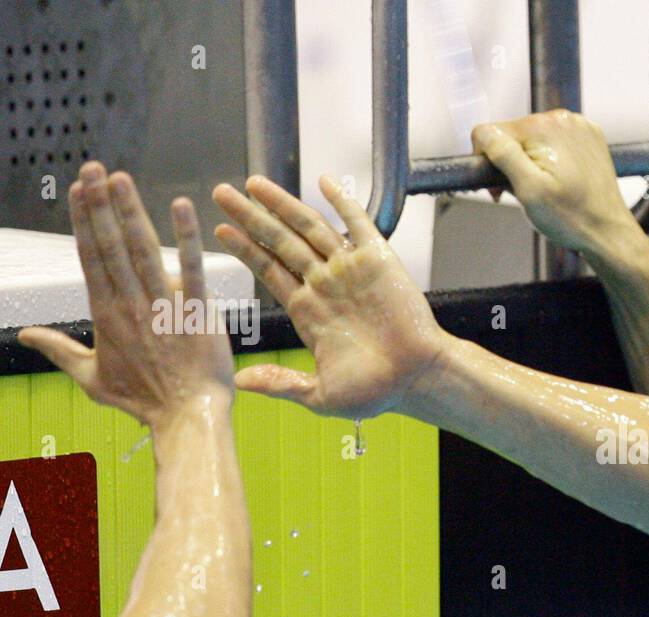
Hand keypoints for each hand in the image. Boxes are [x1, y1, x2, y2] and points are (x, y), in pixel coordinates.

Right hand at [18, 162, 234, 427]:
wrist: (186, 418)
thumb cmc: (142, 401)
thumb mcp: (90, 378)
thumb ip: (59, 350)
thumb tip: (24, 334)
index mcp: (106, 314)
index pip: (90, 258)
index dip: (83, 221)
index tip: (77, 189)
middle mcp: (131, 304)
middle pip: (111, 246)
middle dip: (100, 205)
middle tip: (93, 168)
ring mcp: (165, 306)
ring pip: (144, 251)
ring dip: (131, 213)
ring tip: (120, 178)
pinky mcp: (199, 312)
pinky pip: (193, 270)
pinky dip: (187, 238)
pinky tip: (182, 206)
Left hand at [212, 174, 447, 419]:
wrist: (420, 378)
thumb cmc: (377, 391)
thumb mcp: (321, 395)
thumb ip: (281, 384)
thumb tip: (240, 383)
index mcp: (308, 312)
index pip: (268, 271)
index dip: (244, 250)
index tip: (220, 231)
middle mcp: (325, 284)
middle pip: (279, 241)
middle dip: (249, 217)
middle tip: (221, 193)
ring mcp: (350, 270)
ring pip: (309, 227)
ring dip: (282, 204)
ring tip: (253, 184)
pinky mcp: (378, 260)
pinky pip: (358, 223)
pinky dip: (342, 201)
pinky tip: (324, 181)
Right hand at [472, 109, 640, 253]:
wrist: (607, 232)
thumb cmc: (572, 218)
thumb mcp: (528, 190)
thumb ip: (503, 155)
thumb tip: (483, 134)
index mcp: (544, 128)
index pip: (491, 132)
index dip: (489, 161)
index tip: (500, 186)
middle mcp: (563, 120)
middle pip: (513, 135)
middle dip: (511, 163)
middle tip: (523, 192)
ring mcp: (578, 127)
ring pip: (532, 140)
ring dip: (530, 163)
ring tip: (544, 189)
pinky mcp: (588, 138)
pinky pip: (554, 143)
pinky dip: (550, 160)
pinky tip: (558, 181)